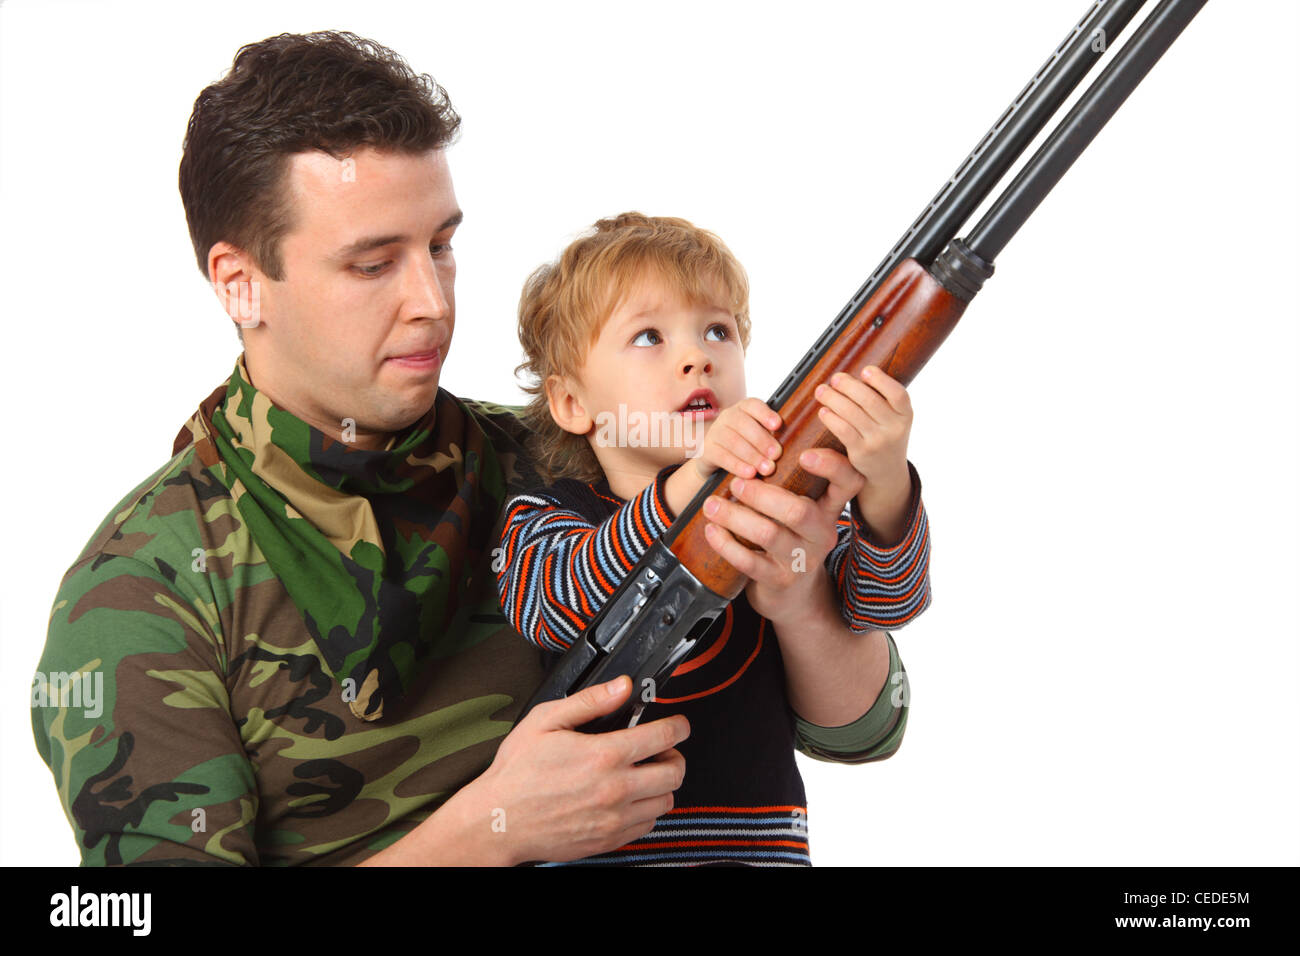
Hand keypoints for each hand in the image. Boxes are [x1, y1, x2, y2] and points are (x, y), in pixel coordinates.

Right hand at [468, 676, 688, 864]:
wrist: (499, 820)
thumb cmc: (517, 773)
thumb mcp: (545, 721)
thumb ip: (589, 701)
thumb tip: (621, 687)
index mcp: (603, 755)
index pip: (664, 736)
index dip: (679, 726)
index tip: (678, 724)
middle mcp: (615, 789)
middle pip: (675, 771)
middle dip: (675, 755)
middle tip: (662, 750)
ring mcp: (614, 818)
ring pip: (666, 801)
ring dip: (662, 785)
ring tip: (645, 775)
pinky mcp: (609, 840)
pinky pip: (648, 825)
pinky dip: (647, 810)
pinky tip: (629, 799)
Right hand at [689, 397, 781, 481]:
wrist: (716, 461)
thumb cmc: (745, 447)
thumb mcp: (757, 438)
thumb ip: (770, 437)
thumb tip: (784, 448)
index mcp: (743, 409)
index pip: (753, 405)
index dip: (765, 414)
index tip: (778, 425)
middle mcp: (727, 417)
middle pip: (743, 424)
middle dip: (762, 440)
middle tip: (776, 455)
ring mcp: (715, 432)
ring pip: (733, 440)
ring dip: (752, 455)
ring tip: (766, 468)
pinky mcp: (707, 449)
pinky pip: (722, 456)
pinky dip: (737, 465)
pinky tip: (749, 473)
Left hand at [702, 447, 864, 626]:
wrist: (793, 595)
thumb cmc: (791, 539)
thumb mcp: (803, 513)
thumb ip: (793, 483)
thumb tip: (761, 439)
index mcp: (829, 509)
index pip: (848, 482)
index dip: (832, 466)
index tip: (804, 454)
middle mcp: (822, 534)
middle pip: (797, 511)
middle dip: (761, 494)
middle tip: (735, 482)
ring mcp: (802, 560)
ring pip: (768, 534)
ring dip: (735, 516)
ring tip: (711, 505)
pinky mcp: (779, 580)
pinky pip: (749, 562)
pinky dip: (726, 544)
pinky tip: (712, 530)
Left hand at [813, 366, 911, 488]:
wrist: (887, 472)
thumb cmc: (886, 436)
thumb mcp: (895, 419)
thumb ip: (883, 399)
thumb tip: (859, 375)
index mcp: (905, 415)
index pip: (898, 394)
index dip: (881, 380)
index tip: (865, 370)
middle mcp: (895, 429)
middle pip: (869, 400)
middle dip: (848, 386)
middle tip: (835, 378)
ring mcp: (878, 441)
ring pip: (852, 413)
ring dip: (834, 398)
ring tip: (822, 391)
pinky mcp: (861, 452)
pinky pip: (843, 430)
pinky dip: (831, 418)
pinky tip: (823, 411)